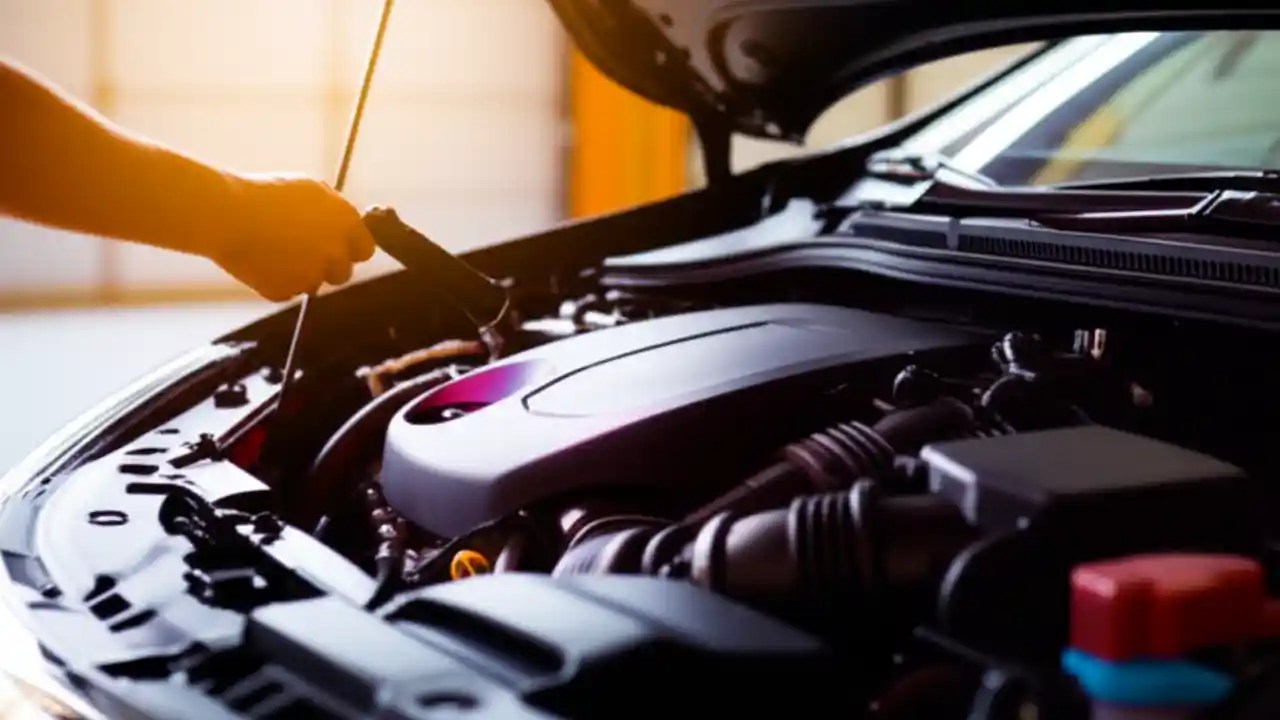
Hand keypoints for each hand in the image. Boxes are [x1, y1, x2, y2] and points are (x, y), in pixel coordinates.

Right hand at [210, 173, 375, 301]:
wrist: (227, 214)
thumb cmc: (266, 193)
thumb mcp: (310, 189)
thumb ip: (334, 209)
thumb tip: (344, 222)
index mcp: (345, 225)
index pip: (365, 250)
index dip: (351, 248)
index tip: (338, 245)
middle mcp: (334, 254)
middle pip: (343, 273)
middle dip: (328, 265)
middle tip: (304, 250)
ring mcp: (310, 277)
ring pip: (314, 284)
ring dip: (302, 274)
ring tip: (276, 251)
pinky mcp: (284, 292)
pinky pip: (287, 291)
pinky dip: (277, 281)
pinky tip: (261, 261)